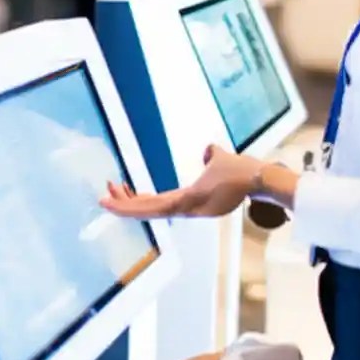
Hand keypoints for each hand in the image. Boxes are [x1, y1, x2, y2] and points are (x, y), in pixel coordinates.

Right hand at [100, 145, 260, 218]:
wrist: (256, 178)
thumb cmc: (241, 173)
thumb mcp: (220, 160)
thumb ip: (212, 155)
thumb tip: (208, 149)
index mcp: (188, 199)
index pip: (157, 201)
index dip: (138, 198)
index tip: (123, 188)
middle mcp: (183, 207)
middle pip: (148, 208)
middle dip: (125, 203)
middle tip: (105, 195)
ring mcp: (184, 207)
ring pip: (147, 210)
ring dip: (124, 206)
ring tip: (104, 201)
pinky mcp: (185, 204)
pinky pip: (154, 207)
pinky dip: (134, 205)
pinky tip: (119, 201)